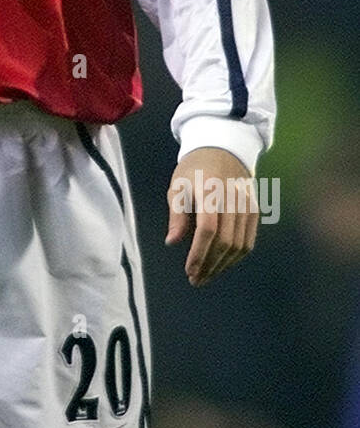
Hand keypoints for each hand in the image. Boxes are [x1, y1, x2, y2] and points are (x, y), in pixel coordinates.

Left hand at [165, 147, 258, 286]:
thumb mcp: (178, 185)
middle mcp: (232, 198)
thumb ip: (176, 215)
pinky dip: (235, 257)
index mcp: (210, 190)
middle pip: (224, 241)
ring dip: (222, 265)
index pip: (208, 229)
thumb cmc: (195, 169)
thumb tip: (172, 242)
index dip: (199, 253)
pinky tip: (221, 265)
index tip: (189, 270)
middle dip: (209, 265)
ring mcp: (247, 205)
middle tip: (195, 279)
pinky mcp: (255, 211)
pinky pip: (248, 241)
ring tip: (206, 276)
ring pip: (238, 245)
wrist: (224, 148)